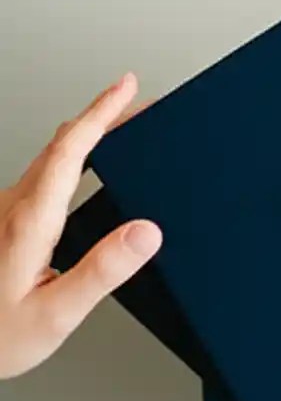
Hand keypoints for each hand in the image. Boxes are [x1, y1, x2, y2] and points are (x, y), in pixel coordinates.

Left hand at [0, 73, 160, 378]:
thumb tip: (147, 232)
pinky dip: (70, 163)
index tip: (124, 87)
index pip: (72, 151)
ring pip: (48, 159)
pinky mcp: (1, 227)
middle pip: (60, 145)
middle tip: (130, 99)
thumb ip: (104, 270)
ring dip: (84, 138)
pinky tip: (82, 174)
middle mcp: (13, 211)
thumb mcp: (56, 313)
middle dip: (99, 116)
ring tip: (115, 129)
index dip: (101, 113)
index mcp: (31, 223)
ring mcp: (4, 216)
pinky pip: (41, 179)